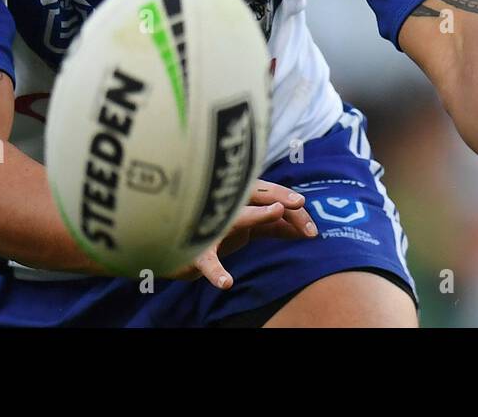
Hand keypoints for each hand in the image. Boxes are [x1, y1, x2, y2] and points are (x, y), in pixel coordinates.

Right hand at [170, 179, 316, 287]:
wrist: (171, 247)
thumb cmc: (216, 234)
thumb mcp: (247, 227)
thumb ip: (273, 226)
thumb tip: (306, 230)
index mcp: (239, 202)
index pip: (268, 193)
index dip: (287, 198)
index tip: (305, 205)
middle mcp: (226, 208)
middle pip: (258, 196)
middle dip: (279, 197)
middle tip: (299, 203)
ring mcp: (211, 227)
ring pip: (235, 218)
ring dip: (255, 214)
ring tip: (276, 212)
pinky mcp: (195, 252)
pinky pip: (207, 263)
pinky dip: (216, 273)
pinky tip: (226, 283)